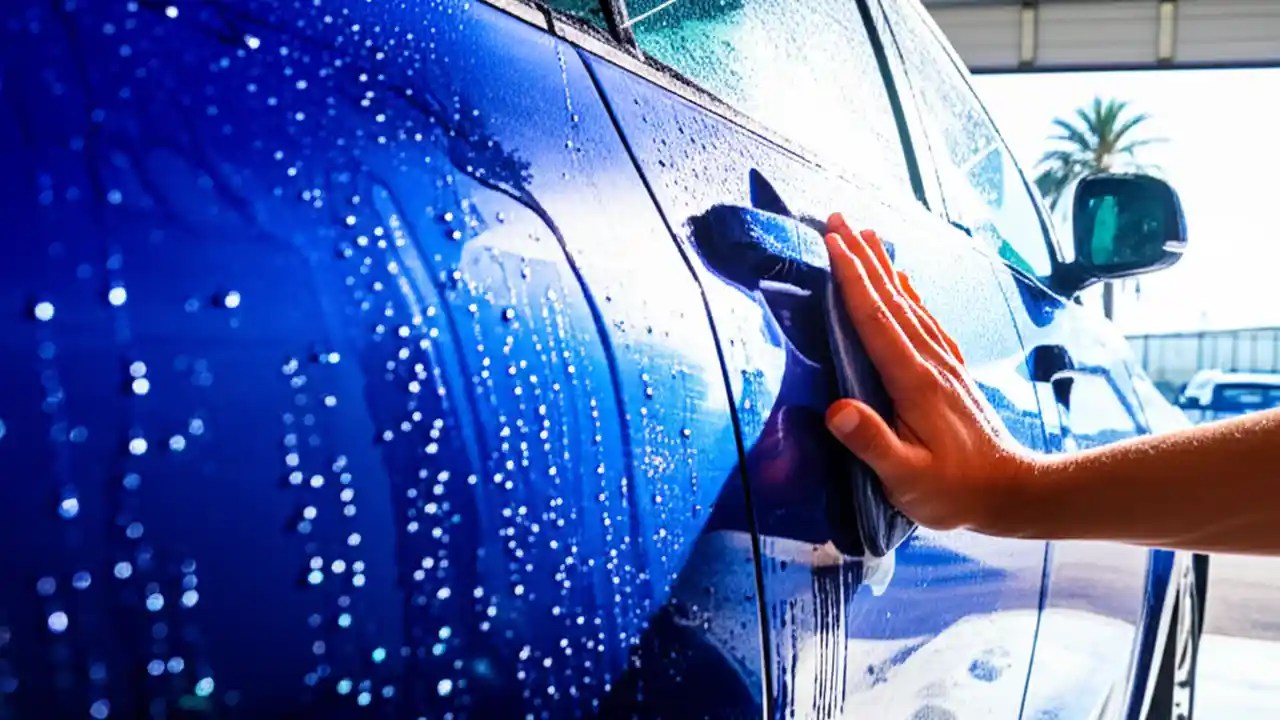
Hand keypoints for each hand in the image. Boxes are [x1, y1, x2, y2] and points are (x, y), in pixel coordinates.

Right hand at [823, 214, 1035, 531]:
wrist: (1012, 493)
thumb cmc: (954, 491)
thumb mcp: (906, 478)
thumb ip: (871, 442)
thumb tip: (835, 409)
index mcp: (914, 381)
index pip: (876, 320)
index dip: (852, 279)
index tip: (832, 242)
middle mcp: (930, 363)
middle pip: (891, 299)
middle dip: (863, 256)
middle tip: (839, 218)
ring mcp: (944, 365)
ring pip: (908, 303)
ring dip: (884, 267)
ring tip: (866, 236)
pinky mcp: (950, 373)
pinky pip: (925, 320)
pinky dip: (909, 295)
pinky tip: (904, 284)